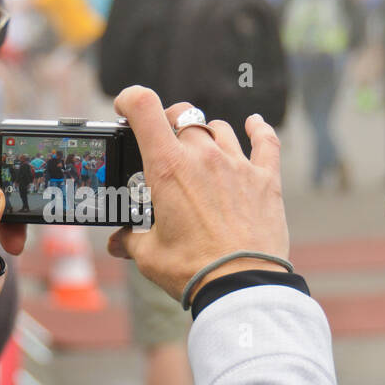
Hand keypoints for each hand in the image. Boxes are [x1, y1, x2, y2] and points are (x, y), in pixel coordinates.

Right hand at [106, 86, 289, 305]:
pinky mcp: (265, 179)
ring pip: (218, 128)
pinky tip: (255, 124)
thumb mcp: (150, 255)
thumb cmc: (192, 269)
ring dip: (205, 133)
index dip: (130, 99)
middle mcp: (203, 156)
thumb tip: (118, 242)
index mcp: (168, 167)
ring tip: (200, 148)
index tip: (124, 108)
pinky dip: (260, 129)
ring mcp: (237, 164)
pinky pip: (266, 141)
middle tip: (162, 140)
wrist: (241, 286)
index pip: (144, 107)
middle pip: (182, 116)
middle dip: (168, 122)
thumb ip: (131, 240)